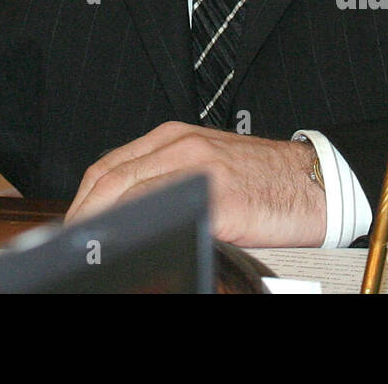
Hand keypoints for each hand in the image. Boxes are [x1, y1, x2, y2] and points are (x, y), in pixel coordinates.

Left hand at [65, 121, 325, 245]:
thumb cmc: (264, 178)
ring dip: (106, 222)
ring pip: (132, 192)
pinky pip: (172, 213)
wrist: (315, 181)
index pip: (110, 166)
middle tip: (73, 242)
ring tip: (95, 248)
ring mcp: (200, 169)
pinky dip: (147, 229)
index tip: (72, 227)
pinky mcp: (221, 199)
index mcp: (174, 138)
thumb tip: (125, 211)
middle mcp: (182, 145)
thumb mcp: (206, 164)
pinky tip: (139, 246)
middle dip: (84, 214)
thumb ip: (165, 177)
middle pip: (112, 179)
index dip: (84, 200)